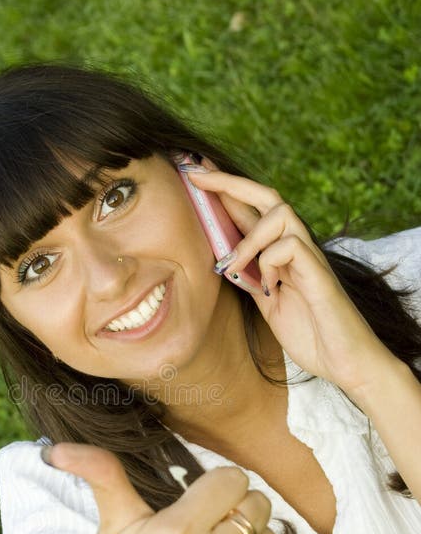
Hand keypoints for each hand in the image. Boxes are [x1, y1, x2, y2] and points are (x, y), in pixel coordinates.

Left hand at [189, 168, 395, 393]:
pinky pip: (290, 245)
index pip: (252, 210)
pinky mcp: (319, 273)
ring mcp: (309, 257)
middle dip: (229, 182)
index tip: (193, 173)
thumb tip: (223, 255)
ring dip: (249, 236)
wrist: (341, 360)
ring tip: (233, 266)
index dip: (224, 190)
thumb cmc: (309, 332)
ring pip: (280, 213)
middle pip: (266, 195)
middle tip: (196, 175)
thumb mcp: (266, 302)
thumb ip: (249, 277)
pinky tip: (269, 288)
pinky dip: (269, 263)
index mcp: (279, 253)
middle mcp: (296, 247)